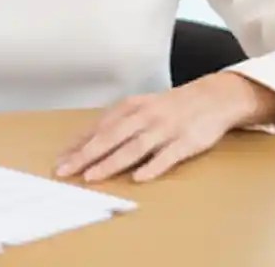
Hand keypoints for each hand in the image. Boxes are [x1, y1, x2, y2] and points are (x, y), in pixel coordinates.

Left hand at [54, 74, 271, 183]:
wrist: (214, 96)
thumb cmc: (171, 106)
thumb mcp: (141, 107)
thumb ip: (116, 123)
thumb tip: (85, 143)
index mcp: (132, 107)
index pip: (99, 128)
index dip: (78, 145)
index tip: (60, 160)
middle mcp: (146, 116)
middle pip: (111, 137)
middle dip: (86, 155)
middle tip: (66, 170)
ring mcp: (166, 129)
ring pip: (134, 147)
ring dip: (112, 162)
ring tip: (93, 176)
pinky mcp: (186, 142)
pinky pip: (168, 156)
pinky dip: (153, 167)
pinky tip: (139, 178)